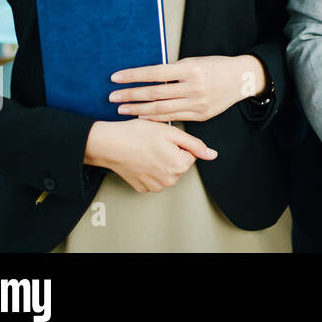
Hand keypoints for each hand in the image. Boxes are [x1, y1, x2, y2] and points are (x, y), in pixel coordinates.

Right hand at [84, 119, 216, 191]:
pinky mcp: (143, 188)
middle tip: (154, 143)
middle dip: (171, 153)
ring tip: (146, 150)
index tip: (164, 139)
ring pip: (168, 171)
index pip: (190, 154)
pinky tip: (140, 159)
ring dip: (161, 161)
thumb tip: (212, 154)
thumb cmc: (137, 134)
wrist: (109, 144)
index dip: (178, 144)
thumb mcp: (170, 133)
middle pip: (180, 164)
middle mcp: (169, 180)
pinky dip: (150, 169)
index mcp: (179, 166)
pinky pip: (155, 178)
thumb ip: (195, 145)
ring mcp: (155, 186)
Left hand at [109, 55, 265, 122]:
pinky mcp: (200, 115)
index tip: (116, 78)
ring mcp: (197, 103)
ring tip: (122, 110)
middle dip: (131, 95)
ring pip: (161, 109)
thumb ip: (174, 70)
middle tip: (112, 97)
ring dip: (138, 110)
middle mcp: (193, 87)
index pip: (155, 73)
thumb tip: (148, 77)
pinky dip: (155, 118)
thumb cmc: (215, 67)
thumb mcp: (195, 61)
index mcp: (191, 69)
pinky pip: (173, 118)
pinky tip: (142, 117)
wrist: (241, 79)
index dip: (134, 76)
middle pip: (155, 93)